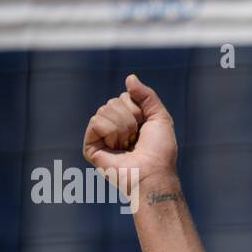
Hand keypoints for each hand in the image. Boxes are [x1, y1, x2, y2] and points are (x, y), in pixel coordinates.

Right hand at [82, 74, 177, 194]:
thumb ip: (147, 96)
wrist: (152, 173)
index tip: (146, 129)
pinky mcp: (91, 145)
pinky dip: (111, 133)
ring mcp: (101, 136)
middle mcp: (113, 126)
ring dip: (123, 128)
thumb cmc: (160, 151)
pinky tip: (117, 148)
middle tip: (136, 140)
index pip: (125, 96)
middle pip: (114, 102)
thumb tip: (130, 78)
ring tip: (128, 146)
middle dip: (130, 119)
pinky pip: (96, 121)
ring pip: (105, 110)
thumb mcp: (160, 118)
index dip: (139, 110)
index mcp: (128, 119)